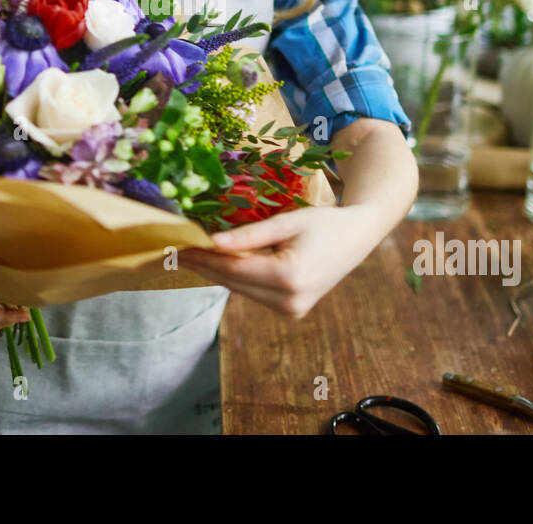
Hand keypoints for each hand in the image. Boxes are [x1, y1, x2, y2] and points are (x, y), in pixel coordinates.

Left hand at [177, 203, 383, 318]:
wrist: (357, 238)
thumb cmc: (325, 222)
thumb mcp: (287, 222)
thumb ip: (249, 235)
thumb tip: (211, 242)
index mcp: (289, 277)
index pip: (233, 269)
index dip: (203, 258)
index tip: (179, 244)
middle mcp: (290, 300)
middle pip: (233, 283)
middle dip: (204, 266)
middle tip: (175, 250)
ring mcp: (291, 310)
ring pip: (241, 290)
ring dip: (216, 272)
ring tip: (191, 254)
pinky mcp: (292, 310)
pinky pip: (254, 292)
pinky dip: (236, 277)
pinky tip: (217, 263)